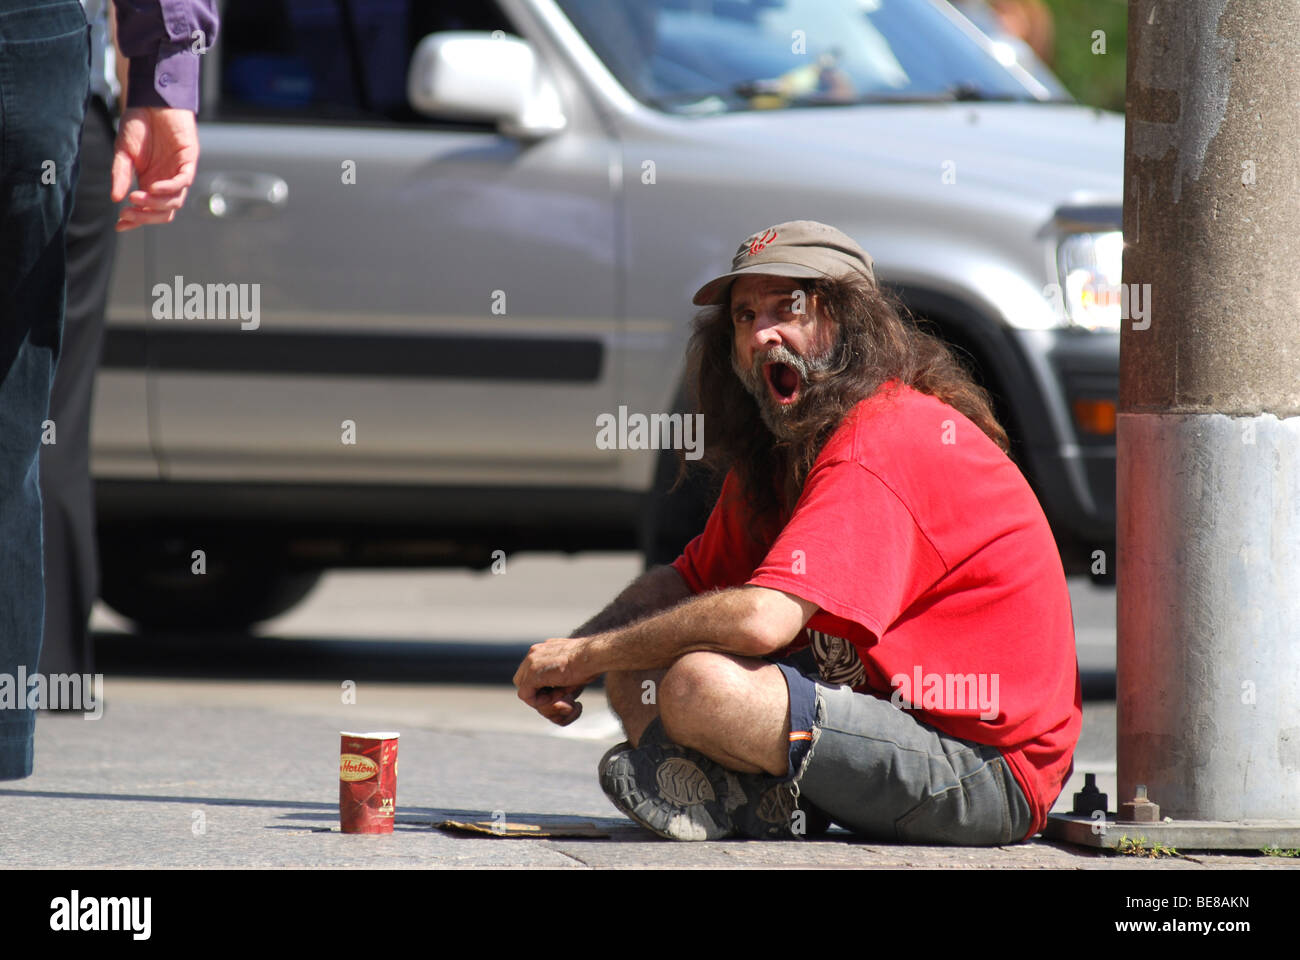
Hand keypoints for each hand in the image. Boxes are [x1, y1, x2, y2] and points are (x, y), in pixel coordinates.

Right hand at [110, 107, 199, 231]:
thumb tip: (115, 198)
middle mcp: (167, 181)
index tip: (119, 225)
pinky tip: (153, 188)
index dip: (136, 220)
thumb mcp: (123, 152)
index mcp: (151, 183)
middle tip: (126, 213)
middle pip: (164, 212)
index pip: (149, 210)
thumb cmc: (138, 124)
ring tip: (136, 197)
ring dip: (155, 203)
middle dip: (145, 216)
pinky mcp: (189, 160)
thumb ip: (120, 175)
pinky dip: (169, 188)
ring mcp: (179, 172)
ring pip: (174, 201)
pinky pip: (183, 182)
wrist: (150, 99)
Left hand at [513, 637, 594, 725]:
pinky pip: (526, 695)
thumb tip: (557, 690)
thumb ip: (557, 675)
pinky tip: (557, 696)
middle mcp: (534, 653)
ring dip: (540, 697)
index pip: (530, 672)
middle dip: (536, 692)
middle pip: (522, 679)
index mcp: (543, 649)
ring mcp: (531, 662)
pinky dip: (539, 701)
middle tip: (556, 695)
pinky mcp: (533, 673)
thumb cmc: (589, 662)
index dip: (540, 685)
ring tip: (560, 694)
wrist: (594, 655)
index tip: (559, 689)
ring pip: (524, 688)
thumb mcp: (570, 667)